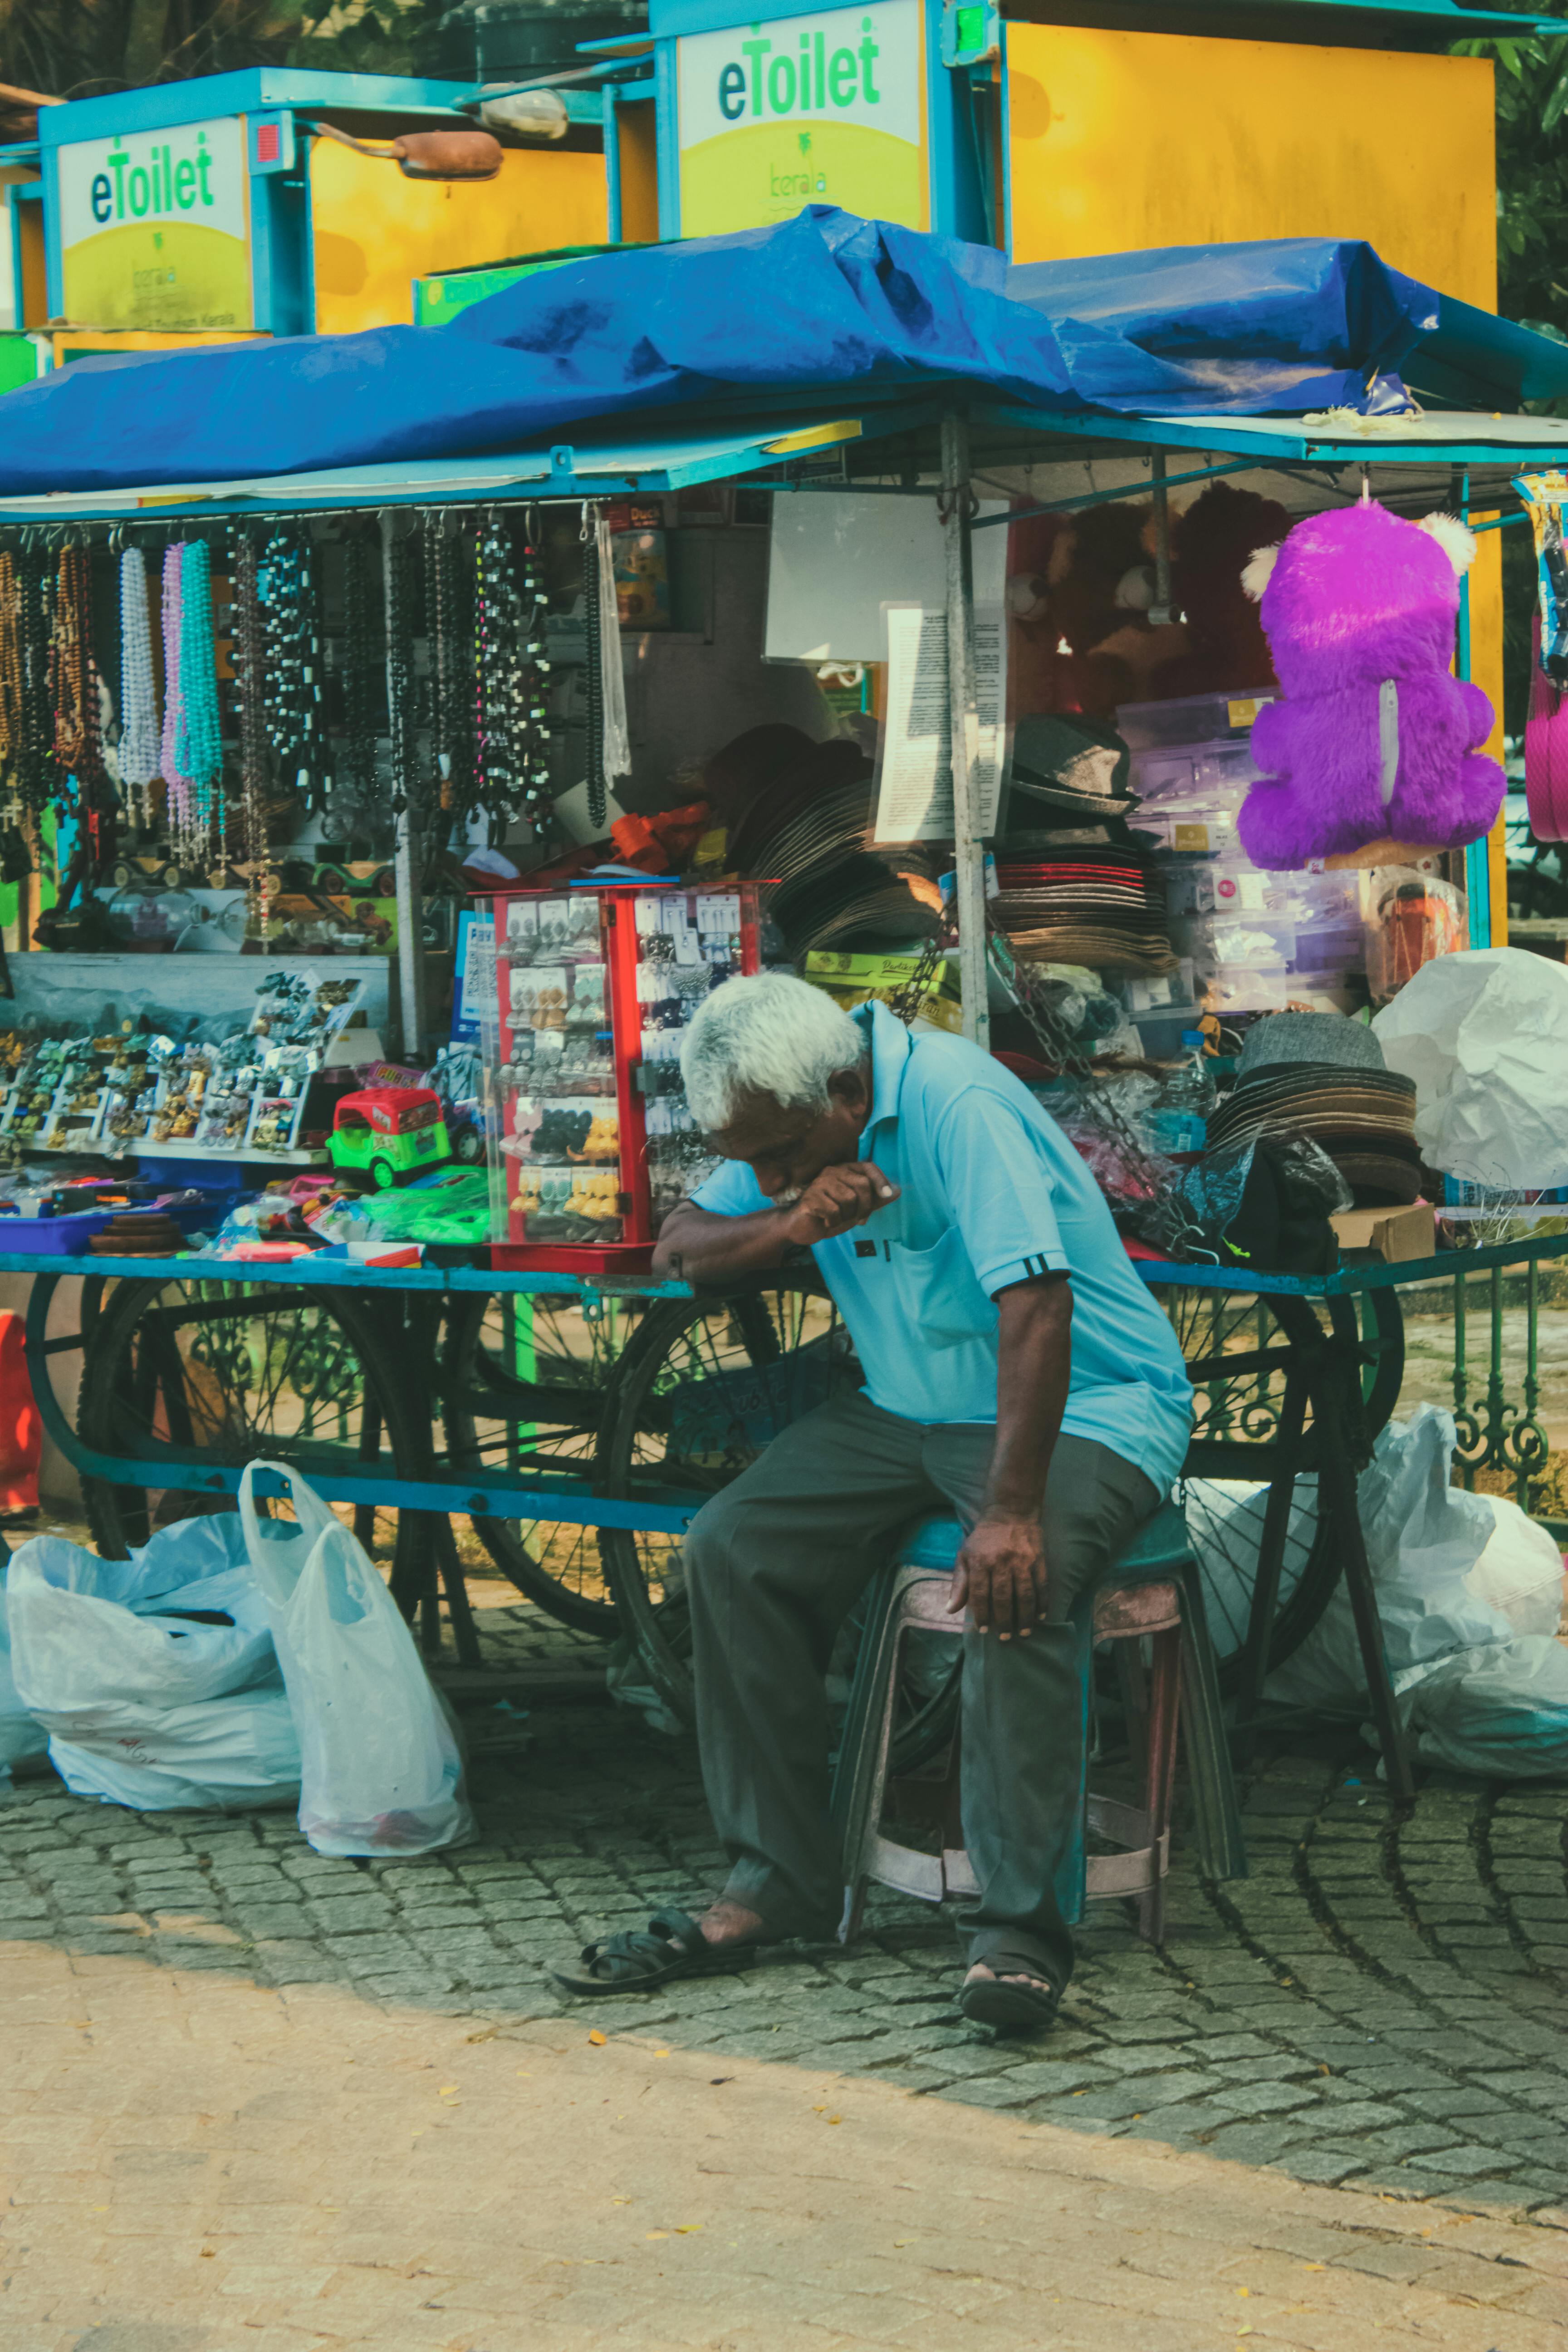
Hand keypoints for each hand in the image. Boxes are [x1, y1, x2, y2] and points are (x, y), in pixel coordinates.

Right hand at [777, 1160, 898, 1246]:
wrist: (804, 1227)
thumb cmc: (831, 1215)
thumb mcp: (858, 1208)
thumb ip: (876, 1200)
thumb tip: (898, 1191)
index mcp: (846, 1170)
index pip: (868, 1167)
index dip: (880, 1180)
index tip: (888, 1195)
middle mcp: (833, 1171)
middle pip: (862, 1185)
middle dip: (865, 1206)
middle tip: (859, 1218)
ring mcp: (820, 1183)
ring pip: (848, 1199)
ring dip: (847, 1216)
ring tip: (837, 1218)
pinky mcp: (810, 1197)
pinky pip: (833, 1210)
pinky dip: (833, 1221)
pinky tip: (826, 1221)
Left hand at [948, 1511, 1046, 1639]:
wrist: (1010, 1512)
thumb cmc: (983, 1539)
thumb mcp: (964, 1556)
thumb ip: (959, 1584)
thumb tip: (950, 1610)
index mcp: (980, 1562)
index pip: (980, 1594)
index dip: (982, 1614)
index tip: (984, 1630)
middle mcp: (1001, 1562)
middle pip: (1003, 1598)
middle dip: (1004, 1621)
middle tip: (1005, 1638)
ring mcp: (1022, 1561)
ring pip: (1025, 1595)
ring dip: (1025, 1617)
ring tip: (1024, 1633)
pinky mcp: (1038, 1559)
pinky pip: (1042, 1585)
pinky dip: (1043, 1602)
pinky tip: (1041, 1617)